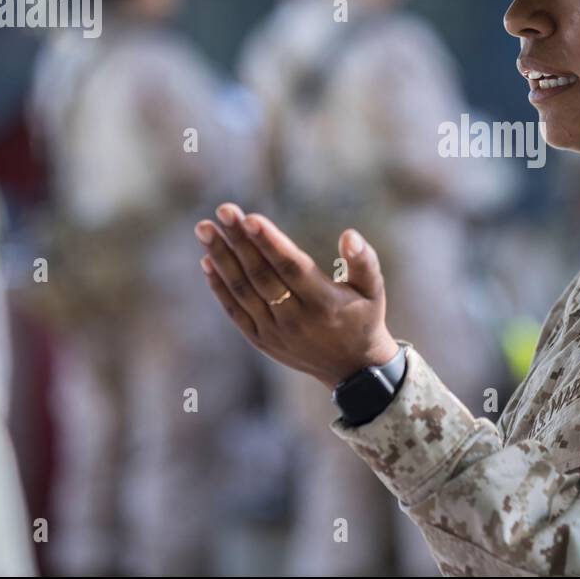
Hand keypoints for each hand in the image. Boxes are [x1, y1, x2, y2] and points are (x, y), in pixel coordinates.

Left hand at [195, 203, 398, 390]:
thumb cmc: (364, 316)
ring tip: (205, 229)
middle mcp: (296, 319)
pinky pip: (235, 311)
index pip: (291, 267)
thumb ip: (364, 260)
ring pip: (243, 291)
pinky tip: (207, 261)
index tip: (249, 217)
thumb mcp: (374, 289)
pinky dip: (220, 287)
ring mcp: (275, 332)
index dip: (269, 242)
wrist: (351, 368)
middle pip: (261, 275)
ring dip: (222, 258)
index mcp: (324, 303)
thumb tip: (349, 234)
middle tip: (223, 210)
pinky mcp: (261, 341)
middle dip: (239, 240)